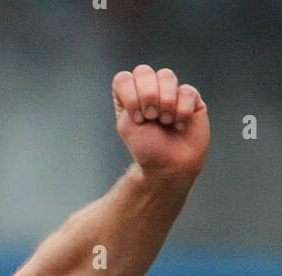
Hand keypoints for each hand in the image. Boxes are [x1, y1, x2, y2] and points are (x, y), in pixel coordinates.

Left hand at [113, 65, 207, 182]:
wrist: (169, 166)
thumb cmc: (147, 149)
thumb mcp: (126, 125)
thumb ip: (125, 100)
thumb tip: (128, 77)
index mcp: (130, 97)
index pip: (124, 78)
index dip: (129, 95)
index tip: (136, 118)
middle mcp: (150, 90)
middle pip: (143, 71)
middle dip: (146, 96)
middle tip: (150, 118)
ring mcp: (171, 91)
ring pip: (166, 75)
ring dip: (164, 103)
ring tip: (165, 122)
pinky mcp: (191, 96)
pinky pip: (186, 91)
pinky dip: (181, 112)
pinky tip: (179, 125)